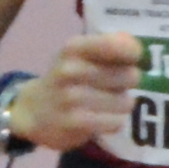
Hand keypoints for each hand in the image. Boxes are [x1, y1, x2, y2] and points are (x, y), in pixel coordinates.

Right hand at [13, 32, 139, 150]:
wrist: (32, 110)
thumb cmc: (67, 78)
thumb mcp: (80, 54)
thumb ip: (110, 44)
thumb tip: (136, 48)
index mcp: (73, 47)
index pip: (117, 45)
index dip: (133, 54)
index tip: (132, 60)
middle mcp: (70, 69)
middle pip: (130, 76)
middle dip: (127, 83)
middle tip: (111, 86)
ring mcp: (71, 97)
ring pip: (125, 102)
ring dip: (120, 105)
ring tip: (103, 104)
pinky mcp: (74, 122)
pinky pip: (115, 122)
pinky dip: (113, 122)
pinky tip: (100, 119)